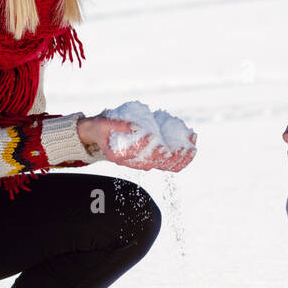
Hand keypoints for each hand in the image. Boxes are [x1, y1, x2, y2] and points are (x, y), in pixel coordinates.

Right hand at [78, 118, 195, 171]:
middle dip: (173, 156)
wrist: (96, 134)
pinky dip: (178, 153)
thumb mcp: (105, 124)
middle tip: (184, 147)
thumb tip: (137, 127)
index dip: (152, 151)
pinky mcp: (148, 153)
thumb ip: (120, 126)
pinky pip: (166, 158)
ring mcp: (141, 158)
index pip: (140, 158)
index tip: (162, 143)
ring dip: (180, 156)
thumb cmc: (101, 128)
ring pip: (164, 163)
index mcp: (121, 157)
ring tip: (192, 146)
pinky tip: (189, 143)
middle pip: (156, 163)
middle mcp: (133, 161)